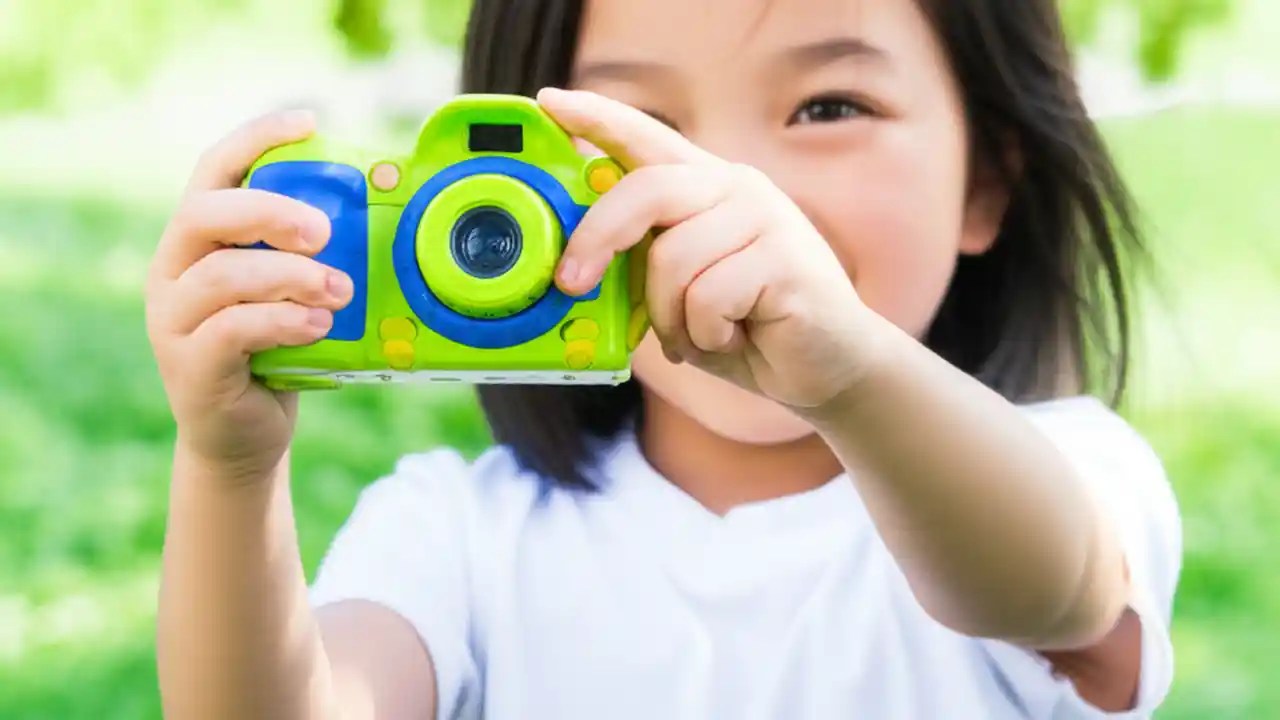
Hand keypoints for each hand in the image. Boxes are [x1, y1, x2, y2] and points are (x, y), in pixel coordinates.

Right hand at [144, 110, 351, 480]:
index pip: (213, 169)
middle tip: (325, 231)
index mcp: (198, 240)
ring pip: (222, 277)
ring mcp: (173, 320)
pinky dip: (282, 321)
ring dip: (291, 277)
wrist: (243, 435)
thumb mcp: (292, 293)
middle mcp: (174, 271)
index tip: (309, 121)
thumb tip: (387, 210)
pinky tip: (318, 325)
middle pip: (205, 214)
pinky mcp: (190, 365)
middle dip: (270, 212)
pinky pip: (232, 331)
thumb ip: (312, 255)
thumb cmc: (277, 351)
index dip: (256, 138)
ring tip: (340, 290)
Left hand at [540, 88, 883, 409]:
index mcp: (707, 187)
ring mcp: (766, 218)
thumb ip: (643, 263)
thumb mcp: (681, 290)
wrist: (828, 368)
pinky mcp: (786, 260)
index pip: (647, 138)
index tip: (551, 102)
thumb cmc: (746, 328)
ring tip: (702, 333)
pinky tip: (737, 337)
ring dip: (671, 316)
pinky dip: (706, 334)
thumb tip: (574, 264)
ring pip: (672, 260)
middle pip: (647, 192)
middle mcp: (738, 187)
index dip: (598, 117)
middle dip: (597, 239)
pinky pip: (707, 299)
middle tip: (571, 282)